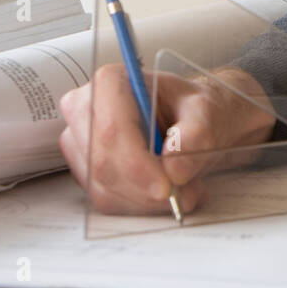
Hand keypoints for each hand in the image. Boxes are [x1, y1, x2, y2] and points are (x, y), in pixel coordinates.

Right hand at [58, 63, 277, 214]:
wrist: (192, 121)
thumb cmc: (193, 109)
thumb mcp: (207, 112)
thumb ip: (196, 134)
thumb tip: (176, 168)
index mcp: (111, 82)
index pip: (112, 130)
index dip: (136, 164)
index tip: (167, 187)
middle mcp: (86, 109)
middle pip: (103, 163)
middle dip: (146, 188)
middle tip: (186, 195)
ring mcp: (79, 141)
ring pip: (104, 186)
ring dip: (148, 200)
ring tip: (186, 190)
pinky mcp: (85, 170)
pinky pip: (106, 199)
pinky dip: (141, 205)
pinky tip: (165, 192)